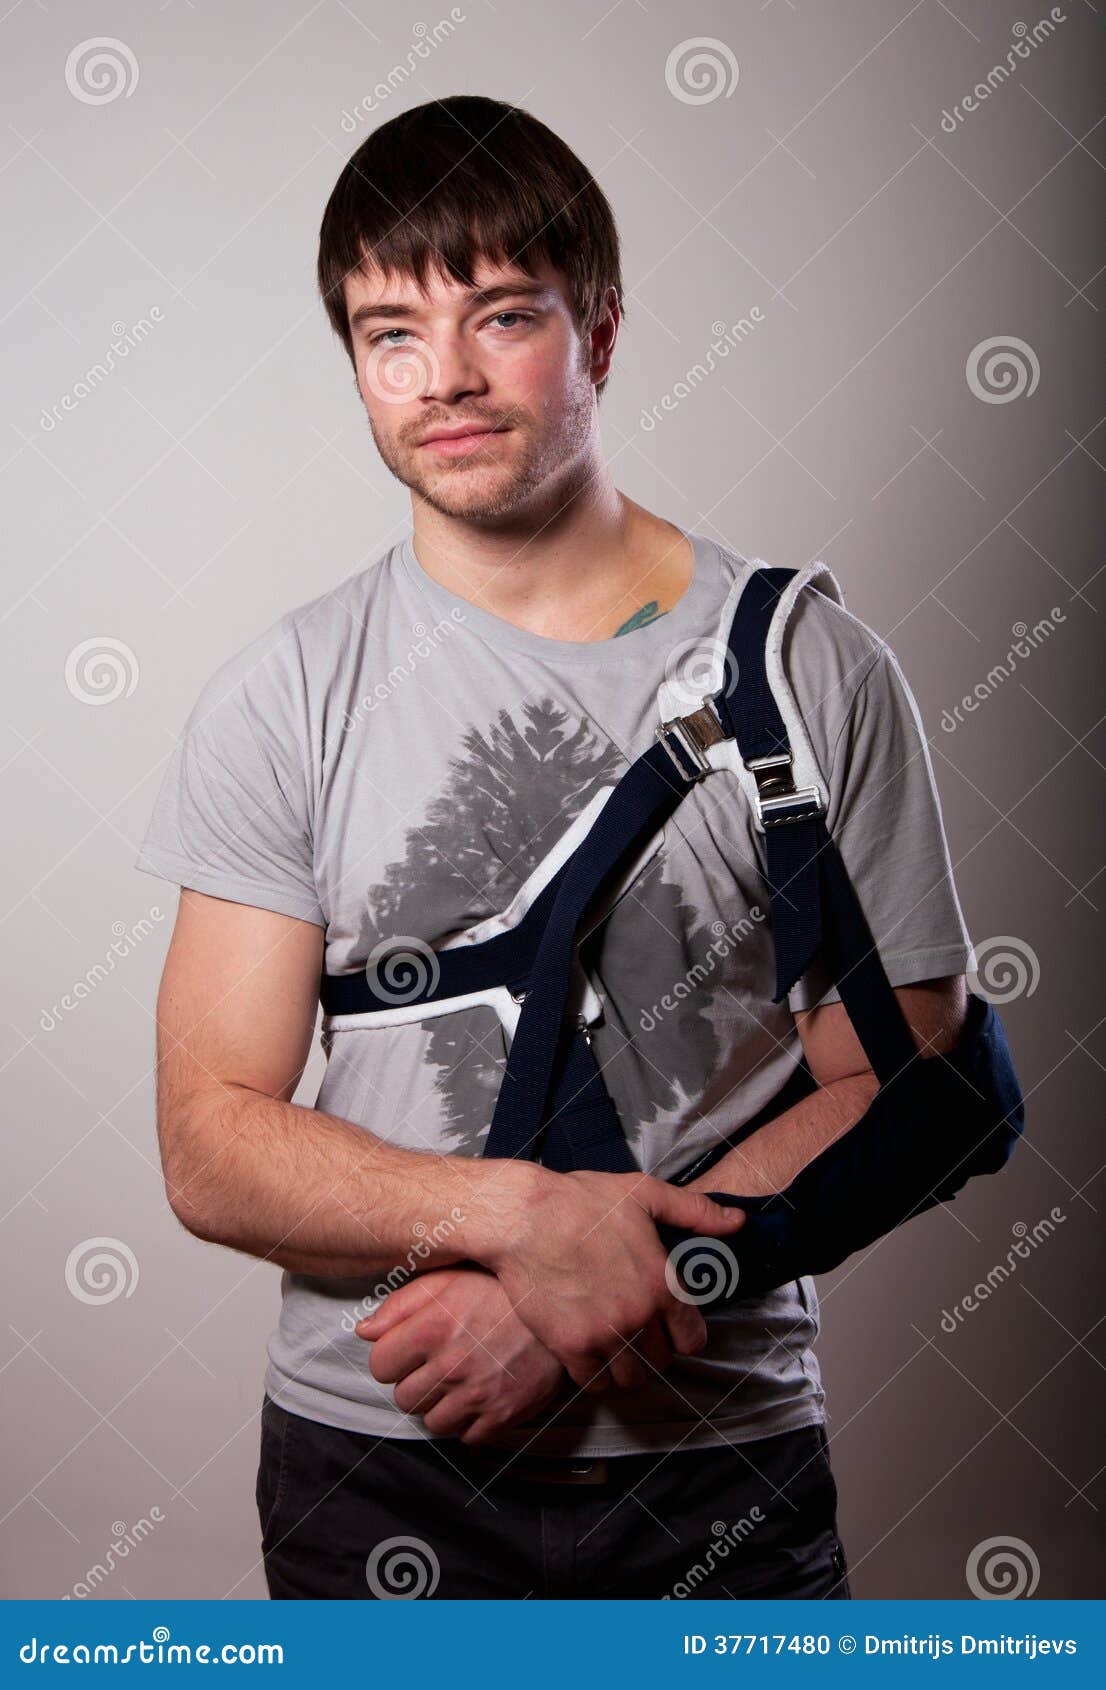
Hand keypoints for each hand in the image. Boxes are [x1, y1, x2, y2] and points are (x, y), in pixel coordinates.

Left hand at [354, 1266, 564, 1444]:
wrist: (558, 1310)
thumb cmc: (498, 1289)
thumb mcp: (446, 1279)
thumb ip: (400, 1305)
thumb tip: (364, 1331)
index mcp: (432, 1329)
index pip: (380, 1366)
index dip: (393, 1357)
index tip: (411, 1349)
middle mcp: (452, 1366)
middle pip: (404, 1399)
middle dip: (416, 1382)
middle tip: (440, 1363)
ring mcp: (478, 1395)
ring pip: (433, 1423)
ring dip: (442, 1405)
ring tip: (461, 1379)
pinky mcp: (503, 1415)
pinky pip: (466, 1438)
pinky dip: (470, 1422)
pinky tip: (480, 1395)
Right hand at [484, 1169, 746, 1392]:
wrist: (524, 1216)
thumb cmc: (582, 1201)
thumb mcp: (644, 1194)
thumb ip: (695, 1212)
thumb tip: (738, 1223)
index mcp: (663, 1283)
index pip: (693, 1339)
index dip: (682, 1334)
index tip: (668, 1326)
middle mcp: (639, 1315)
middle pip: (661, 1361)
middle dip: (652, 1349)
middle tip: (636, 1331)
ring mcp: (604, 1334)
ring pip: (630, 1379)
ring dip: (625, 1367)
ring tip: (614, 1346)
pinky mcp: (570, 1346)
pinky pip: (593, 1384)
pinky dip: (594, 1375)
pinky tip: (588, 1353)